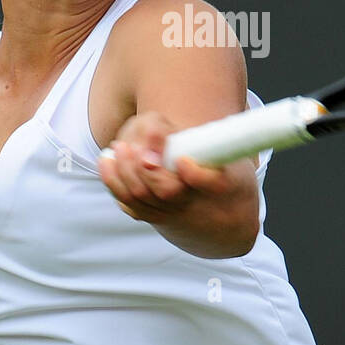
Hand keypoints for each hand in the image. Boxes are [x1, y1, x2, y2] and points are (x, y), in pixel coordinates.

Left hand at [97, 111, 258, 257]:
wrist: (226, 225)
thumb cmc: (230, 182)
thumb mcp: (237, 162)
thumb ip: (219, 142)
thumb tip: (196, 119)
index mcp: (223, 187)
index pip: (210, 183)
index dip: (195, 174)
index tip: (184, 162)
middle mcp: (195, 205)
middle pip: (166, 191)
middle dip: (147, 168)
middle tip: (135, 146)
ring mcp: (171, 214)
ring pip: (142, 198)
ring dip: (126, 172)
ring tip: (119, 148)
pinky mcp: (154, 216)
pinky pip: (129, 204)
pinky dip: (114, 183)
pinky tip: (107, 161)